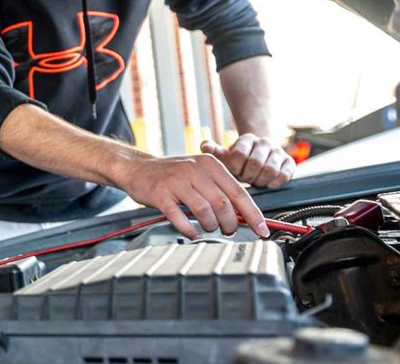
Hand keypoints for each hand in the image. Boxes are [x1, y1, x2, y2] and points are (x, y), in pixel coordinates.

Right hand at [110, 153, 270, 239]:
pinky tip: (192, 233)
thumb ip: (220, 191)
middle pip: (223, 205)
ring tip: (208, 229)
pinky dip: (189, 230)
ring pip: (204, 212)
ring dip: (210, 227)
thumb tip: (244, 216)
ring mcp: (176, 182)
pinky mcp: (160, 194)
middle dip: (230, 224)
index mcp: (210, 164)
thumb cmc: (172, 174)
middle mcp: (194, 170)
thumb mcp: (200, 174)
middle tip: (227, 230)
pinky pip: (179, 217)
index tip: (261, 230)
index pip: (239, 193)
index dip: (253, 215)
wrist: (137, 168)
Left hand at [202, 134, 294, 188]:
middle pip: (256, 164)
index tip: (234, 172)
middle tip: (245, 178)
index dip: (235, 168)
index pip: (240, 155)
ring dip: (260, 180)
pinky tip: (266, 183)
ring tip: (254, 180)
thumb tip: (204, 146)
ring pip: (270, 170)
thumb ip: (212, 151)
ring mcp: (278, 151)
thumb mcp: (223, 155)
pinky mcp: (289, 162)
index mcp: (247, 139)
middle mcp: (264, 142)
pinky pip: (284, 176)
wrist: (257, 156)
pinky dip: (274, 183)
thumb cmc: (238, 160)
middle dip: (248, 176)